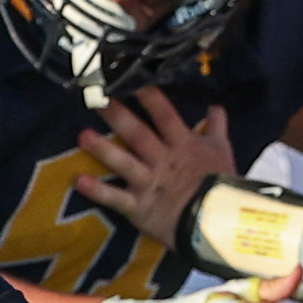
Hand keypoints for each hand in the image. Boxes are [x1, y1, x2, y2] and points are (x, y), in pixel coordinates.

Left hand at [75, 88, 235, 248]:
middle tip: (98, 99)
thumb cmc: (221, 185)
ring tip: (83, 136)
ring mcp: (149, 183)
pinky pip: (116, 198)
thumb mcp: (222, 152)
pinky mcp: (139, 207)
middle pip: (138, 135)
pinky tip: (79, 180)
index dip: (149, 96)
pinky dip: (98, 191)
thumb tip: (216, 107)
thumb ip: (217, 127)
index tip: (131, 79)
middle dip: (118, 116)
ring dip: (103, 149)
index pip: (164, 115)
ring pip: (124, 163)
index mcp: (182, 144)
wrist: (219, 223)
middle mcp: (162, 160)